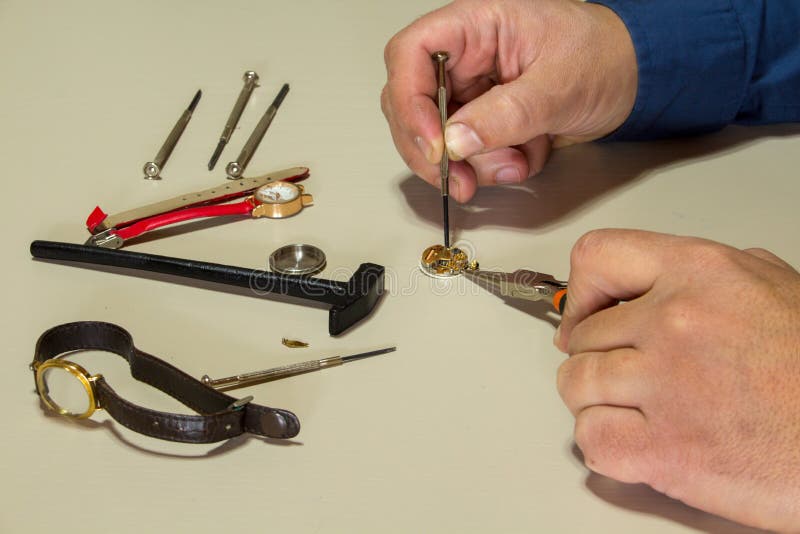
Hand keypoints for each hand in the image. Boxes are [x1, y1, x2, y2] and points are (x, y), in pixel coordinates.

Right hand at [381, 0, 636, 201]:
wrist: (634, 78)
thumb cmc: (605, 56)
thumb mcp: (558, 85)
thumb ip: (505, 114)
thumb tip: (454, 142)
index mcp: (475, 25)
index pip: (411, 55)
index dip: (409, 101)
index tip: (433, 145)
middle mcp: (465, 57)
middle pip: (412, 104)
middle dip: (434, 151)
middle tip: (459, 180)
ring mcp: (472, 90)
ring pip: (439, 138)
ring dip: (473, 164)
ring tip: (517, 161)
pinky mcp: (484, 119)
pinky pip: (469, 154)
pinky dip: (494, 166)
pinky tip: (527, 155)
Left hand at [555, 229, 799, 530]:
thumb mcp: (778, 289)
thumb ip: (714, 276)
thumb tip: (667, 280)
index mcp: (702, 272)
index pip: (597, 257)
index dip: (582, 292)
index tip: (586, 317)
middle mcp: (675, 320)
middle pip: (582, 335)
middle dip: (598, 358)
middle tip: (629, 377)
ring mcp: (664, 384)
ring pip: (576, 383)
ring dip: (595, 401)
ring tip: (633, 410)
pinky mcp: (663, 449)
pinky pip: (590, 437)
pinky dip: (604, 443)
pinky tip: (635, 443)